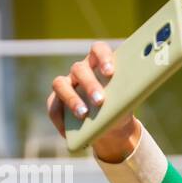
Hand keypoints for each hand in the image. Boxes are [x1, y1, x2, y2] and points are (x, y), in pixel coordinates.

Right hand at [45, 40, 139, 161]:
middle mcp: (81, 70)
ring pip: (60, 84)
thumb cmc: (121, 108)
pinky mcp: (56, 101)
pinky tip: (68, 132)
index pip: (98, 50)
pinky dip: (60, 120)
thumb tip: (128, 95)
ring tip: (83, 114)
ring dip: (71, 99)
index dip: (103, 57)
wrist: (114, 127)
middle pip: (79, 69)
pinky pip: (53, 107)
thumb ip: (126, 94)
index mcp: (100, 64)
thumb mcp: (127, 101)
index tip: (110, 72)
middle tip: (100, 100)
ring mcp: (66, 84)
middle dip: (90, 85)